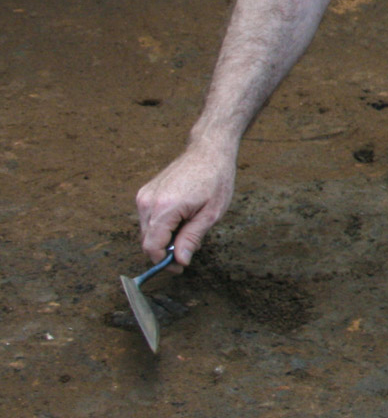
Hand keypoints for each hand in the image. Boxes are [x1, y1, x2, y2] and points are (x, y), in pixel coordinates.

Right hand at [135, 142, 237, 265]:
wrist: (208, 150)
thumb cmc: (215, 179)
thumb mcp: (211, 213)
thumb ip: (192, 238)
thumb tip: (180, 261)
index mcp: (164, 208)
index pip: (152, 247)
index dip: (164, 262)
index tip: (179, 267)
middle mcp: (147, 202)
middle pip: (148, 241)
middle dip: (167, 250)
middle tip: (191, 246)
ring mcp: (143, 196)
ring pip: (147, 231)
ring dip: (165, 238)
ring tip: (190, 227)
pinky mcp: (144, 193)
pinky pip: (148, 219)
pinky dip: (162, 225)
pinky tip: (182, 218)